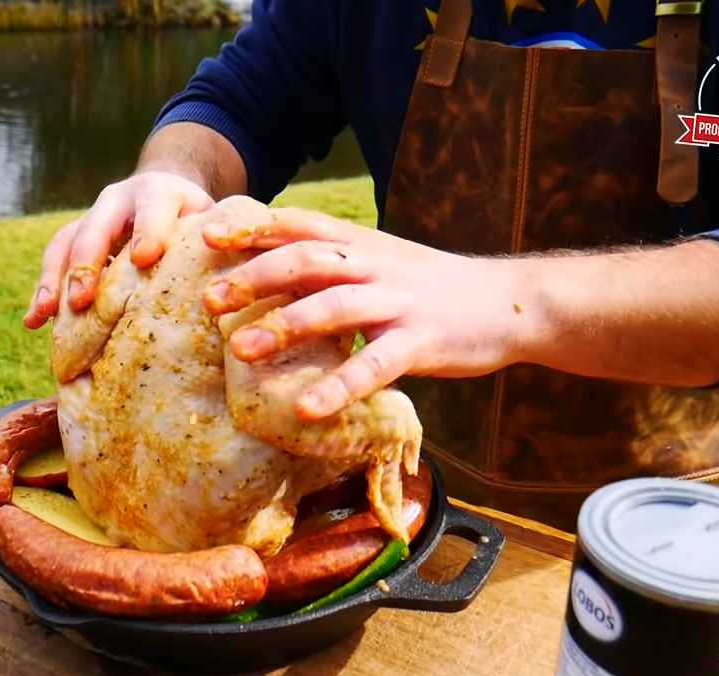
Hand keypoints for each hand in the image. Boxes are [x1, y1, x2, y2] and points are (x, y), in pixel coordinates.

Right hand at [23, 171, 213, 328]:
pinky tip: (34, 322)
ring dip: (55, 280)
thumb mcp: (212, 222)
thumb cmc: (197, 221)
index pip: (152, 208)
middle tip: (83, 299)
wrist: (167, 194)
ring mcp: (92, 218)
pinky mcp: (75, 239)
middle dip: (88, 263)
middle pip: (97, 226)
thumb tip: (227, 286)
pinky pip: (55, 261)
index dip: (148, 231)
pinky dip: (44, 292)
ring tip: (44, 315)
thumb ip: (215, 243)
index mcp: (159, 193)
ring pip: (66, 243)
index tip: (144, 259)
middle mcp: (118, 200)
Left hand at [200, 208, 537, 420]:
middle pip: (306, 258)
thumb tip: (268, 272)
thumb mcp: (381, 261)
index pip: (299, 223)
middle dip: (254, 276)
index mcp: (361, 243)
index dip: (253, 225)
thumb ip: (333, 262)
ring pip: (335, 305)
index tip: (206, 233)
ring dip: (285, 325)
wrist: (511, 302)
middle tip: (208, 298)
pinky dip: (339, 387)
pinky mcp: (424, 342)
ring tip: (240, 352)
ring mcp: (400, 302)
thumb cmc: (432, 288)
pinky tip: (307, 409)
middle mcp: (375, 265)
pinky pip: (376, 365)